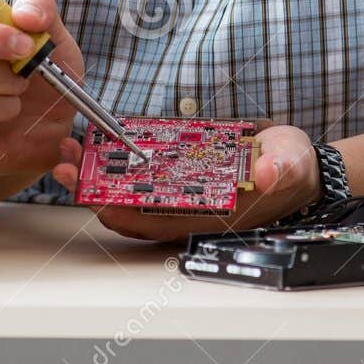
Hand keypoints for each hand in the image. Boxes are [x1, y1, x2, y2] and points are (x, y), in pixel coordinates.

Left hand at [52, 123, 320, 241]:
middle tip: (64, 161)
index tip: (85, 190)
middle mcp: (188, 210)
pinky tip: (100, 140)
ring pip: (129, 192)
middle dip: (91, 189)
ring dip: (97, 174)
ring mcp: (183, 194)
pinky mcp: (182, 174)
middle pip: (128, 209)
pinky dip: (119, 160)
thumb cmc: (293, 167)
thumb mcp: (291, 164)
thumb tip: (264, 174)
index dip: (114, 210)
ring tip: (71, 148)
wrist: (299, 162)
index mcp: (208, 215)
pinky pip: (142, 174)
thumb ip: (279, 169)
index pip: (150, 223)